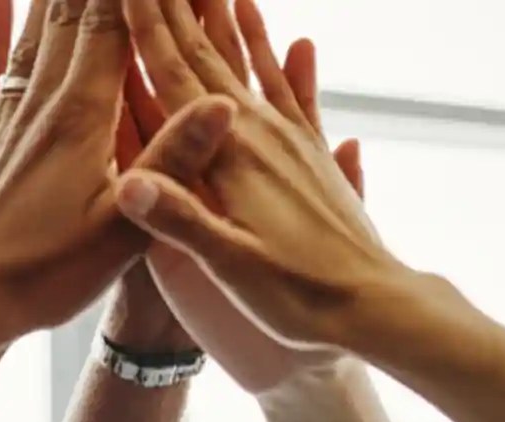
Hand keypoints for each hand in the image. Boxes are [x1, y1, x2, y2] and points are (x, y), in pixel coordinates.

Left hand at [0, 0, 238, 342]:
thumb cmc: (45, 273)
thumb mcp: (125, 226)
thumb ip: (173, 163)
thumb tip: (225, 103)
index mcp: (82, 119)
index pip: (114, 22)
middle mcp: (44, 103)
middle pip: (73, 7)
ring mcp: (13, 116)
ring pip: (36, 26)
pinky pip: (1, 61)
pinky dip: (3, 23)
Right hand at [118, 0, 470, 375]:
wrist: (375, 307)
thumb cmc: (300, 297)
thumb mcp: (230, 266)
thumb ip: (180, 220)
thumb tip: (129, 183)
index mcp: (232, 157)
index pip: (174, 77)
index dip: (145, 28)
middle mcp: (262, 135)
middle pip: (208, 56)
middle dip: (178, 9)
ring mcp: (293, 142)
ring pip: (253, 65)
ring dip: (231, 21)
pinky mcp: (316, 158)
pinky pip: (295, 95)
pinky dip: (286, 62)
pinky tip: (297, 41)